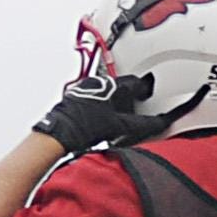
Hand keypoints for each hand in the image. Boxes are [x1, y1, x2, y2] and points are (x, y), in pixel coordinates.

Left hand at [36, 68, 157, 153]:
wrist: (60, 134)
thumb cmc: (83, 127)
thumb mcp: (119, 125)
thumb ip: (142, 124)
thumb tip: (157, 124)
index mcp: (109, 84)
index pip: (135, 82)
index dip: (146, 90)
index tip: (150, 95)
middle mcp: (95, 83)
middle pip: (121, 87)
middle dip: (130, 97)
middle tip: (137, 107)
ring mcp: (83, 90)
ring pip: (108, 92)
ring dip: (116, 101)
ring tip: (120, 115)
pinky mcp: (75, 98)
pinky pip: (95, 98)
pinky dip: (104, 105)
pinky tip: (104, 118)